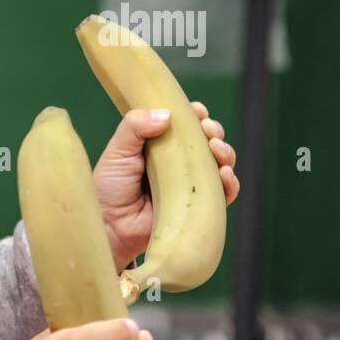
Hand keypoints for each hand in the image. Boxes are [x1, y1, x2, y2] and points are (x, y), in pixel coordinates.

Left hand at [93, 101, 239, 272]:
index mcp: (159, 145)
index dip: (195, 116)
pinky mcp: (198, 207)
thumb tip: (167, 114)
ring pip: (220, 164)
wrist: (109, 227)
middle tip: (207, 130)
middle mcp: (178, 164)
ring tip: (216, 148)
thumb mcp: (117, 151)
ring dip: (225, 153)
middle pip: (207, 141)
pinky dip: (230, 183)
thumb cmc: (108, 188)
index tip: (196, 111)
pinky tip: (224, 174)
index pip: (185, 125)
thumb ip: (134, 127)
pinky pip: (224, 195)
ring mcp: (189, 185)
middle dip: (213, 131)